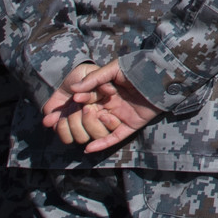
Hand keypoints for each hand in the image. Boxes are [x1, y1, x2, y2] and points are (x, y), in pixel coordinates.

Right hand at [41, 60, 155, 153]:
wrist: (164, 76)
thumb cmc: (140, 68)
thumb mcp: (115, 69)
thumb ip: (95, 78)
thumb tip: (73, 89)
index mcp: (106, 90)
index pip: (86, 99)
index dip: (72, 104)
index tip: (57, 109)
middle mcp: (111, 103)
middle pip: (88, 115)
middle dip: (71, 121)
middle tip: (53, 126)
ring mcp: (121, 115)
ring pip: (99, 127)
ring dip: (88, 130)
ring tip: (78, 133)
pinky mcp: (131, 125)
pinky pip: (115, 137)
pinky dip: (102, 143)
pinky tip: (88, 149)